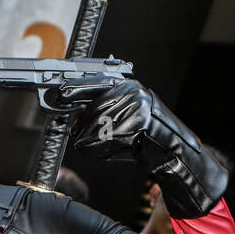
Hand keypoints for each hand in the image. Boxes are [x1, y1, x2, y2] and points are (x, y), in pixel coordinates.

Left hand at [62, 79, 227, 217]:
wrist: (174, 151)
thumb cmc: (145, 138)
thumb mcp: (123, 116)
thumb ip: (102, 110)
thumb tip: (74, 111)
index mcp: (127, 85)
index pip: (94, 82)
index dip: (76, 89)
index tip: (61, 93)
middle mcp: (131, 91)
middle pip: (90, 110)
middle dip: (83, 129)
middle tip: (86, 139)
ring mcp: (136, 106)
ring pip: (95, 126)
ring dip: (91, 143)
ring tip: (102, 148)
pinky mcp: (138, 122)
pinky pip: (106, 139)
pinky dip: (100, 150)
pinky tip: (108, 151)